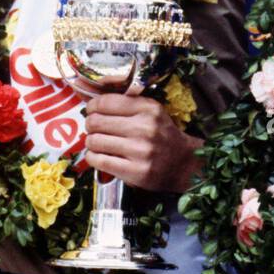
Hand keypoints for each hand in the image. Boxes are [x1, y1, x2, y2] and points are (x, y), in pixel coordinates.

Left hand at [84, 94, 202, 192]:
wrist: (183, 163)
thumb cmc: (162, 135)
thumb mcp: (153, 111)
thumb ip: (128, 103)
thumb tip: (94, 102)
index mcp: (148, 108)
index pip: (106, 102)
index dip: (92, 106)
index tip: (91, 110)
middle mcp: (145, 128)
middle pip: (96, 122)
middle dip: (89, 124)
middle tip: (93, 128)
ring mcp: (140, 151)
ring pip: (94, 141)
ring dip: (90, 142)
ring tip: (97, 142)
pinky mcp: (135, 172)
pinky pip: (99, 161)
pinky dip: (92, 158)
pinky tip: (98, 155)